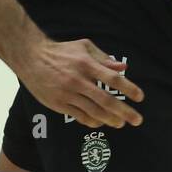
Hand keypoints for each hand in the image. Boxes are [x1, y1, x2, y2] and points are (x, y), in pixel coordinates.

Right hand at [18, 36, 144, 128]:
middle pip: (106, 100)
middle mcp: (78, 80)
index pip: (112, 78)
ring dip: (110, 120)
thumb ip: (104, 58)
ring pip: (94, 112)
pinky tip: (101, 122)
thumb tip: (123, 69)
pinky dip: (93, 121)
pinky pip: (79, 116)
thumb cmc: (61, 51)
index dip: (128, 89)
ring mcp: (68, 94)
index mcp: (86, 64)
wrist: (31, 58)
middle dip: (125, 111)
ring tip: (121, 123)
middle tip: (137, 120)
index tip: (140, 97)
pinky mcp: (59, 104)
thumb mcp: (84, 47)